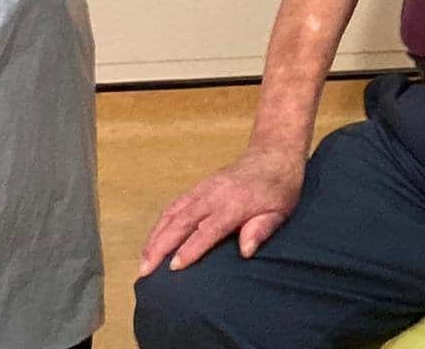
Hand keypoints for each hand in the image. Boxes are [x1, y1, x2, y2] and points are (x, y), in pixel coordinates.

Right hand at [137, 148, 304, 277]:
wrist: (273, 153)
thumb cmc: (279, 186)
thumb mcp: (280, 210)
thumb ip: (261, 229)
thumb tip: (246, 251)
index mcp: (235, 204)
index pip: (208, 229)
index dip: (190, 248)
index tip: (174, 267)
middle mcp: (213, 195)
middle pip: (182, 221)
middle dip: (161, 246)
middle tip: (145, 270)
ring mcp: (204, 189)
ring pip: (173, 212)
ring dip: (155, 236)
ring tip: (144, 259)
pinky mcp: (199, 187)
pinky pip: (175, 205)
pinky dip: (161, 223)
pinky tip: (154, 239)